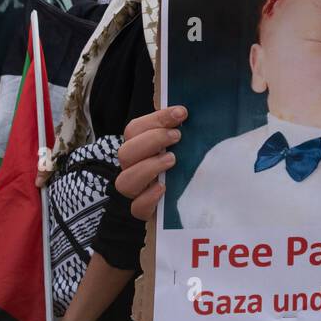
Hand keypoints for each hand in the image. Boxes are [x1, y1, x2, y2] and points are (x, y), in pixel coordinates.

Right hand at [116, 106, 186, 220]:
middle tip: (177, 136)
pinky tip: (164, 188)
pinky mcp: (146, 211)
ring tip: (172, 160)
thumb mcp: (187, 143)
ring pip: (124, 182)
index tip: (182, 113)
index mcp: (140, 147)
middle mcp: (134, 167)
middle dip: (151, 140)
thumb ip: (181, 127)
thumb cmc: (189, 164)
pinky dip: (148, 198)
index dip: (156, 119)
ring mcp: (138, 190)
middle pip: (125, 153)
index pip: (135, 129)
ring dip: (147, 168)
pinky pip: (137, 208)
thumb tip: (186, 109)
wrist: (196, 200)